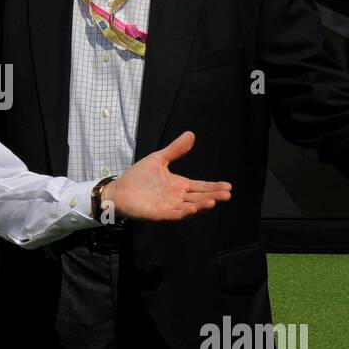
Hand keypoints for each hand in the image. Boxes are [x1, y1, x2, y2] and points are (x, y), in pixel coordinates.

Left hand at [104, 131, 230, 220]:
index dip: (213, 187)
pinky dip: (183, 213)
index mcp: (179, 185)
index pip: (200, 186)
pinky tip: (191, 209)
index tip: (228, 186)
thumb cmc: (139, 176)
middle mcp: (177, 197)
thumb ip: (175, 150)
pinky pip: (173, 215)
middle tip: (227, 195)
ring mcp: (169, 206)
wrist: (119, 189)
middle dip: (213, 196)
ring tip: (212, 202)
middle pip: (199, 198)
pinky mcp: (159, 214)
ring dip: (201, 206)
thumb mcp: (159, 159)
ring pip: (189, 207)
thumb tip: (191, 134)